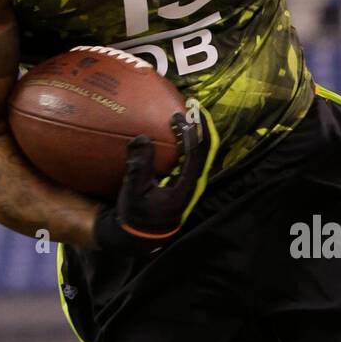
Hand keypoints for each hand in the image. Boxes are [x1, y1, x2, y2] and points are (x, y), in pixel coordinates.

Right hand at [94, 110, 206, 253]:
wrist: (139, 236)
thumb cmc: (136, 215)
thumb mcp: (133, 192)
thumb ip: (139, 166)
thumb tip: (142, 138)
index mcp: (186, 187)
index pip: (197, 154)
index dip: (192, 132)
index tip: (178, 115)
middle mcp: (194, 184)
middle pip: (206, 149)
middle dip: (201, 126)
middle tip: (191, 105)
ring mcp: (190, 183)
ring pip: (201, 152)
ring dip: (196, 132)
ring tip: (186, 112)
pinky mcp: (183, 182)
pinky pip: (190, 157)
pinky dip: (186, 141)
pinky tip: (174, 130)